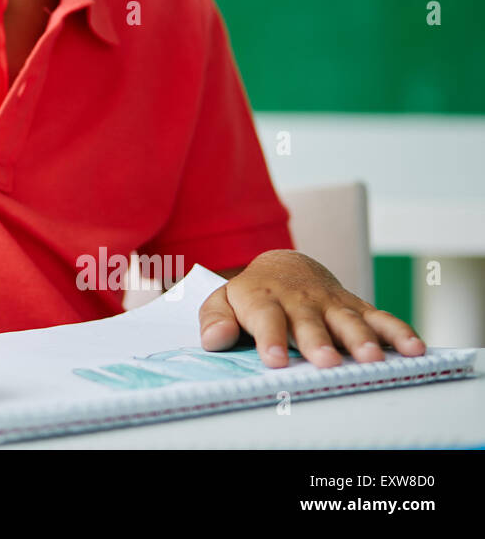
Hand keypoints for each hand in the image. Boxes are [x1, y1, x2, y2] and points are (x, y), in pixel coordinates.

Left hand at [198, 249, 426, 368]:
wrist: (285, 265)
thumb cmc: (252, 294)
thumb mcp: (224, 301)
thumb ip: (215, 318)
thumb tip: (213, 340)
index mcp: (264, 300)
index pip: (266, 320)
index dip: (271, 339)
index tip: (276, 360)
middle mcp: (300, 301)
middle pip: (310, 322)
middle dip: (319, 341)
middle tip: (326, 361)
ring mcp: (330, 304)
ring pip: (348, 321)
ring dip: (361, 339)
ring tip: (372, 359)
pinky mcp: (356, 307)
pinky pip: (381, 319)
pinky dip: (398, 332)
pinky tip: (414, 349)